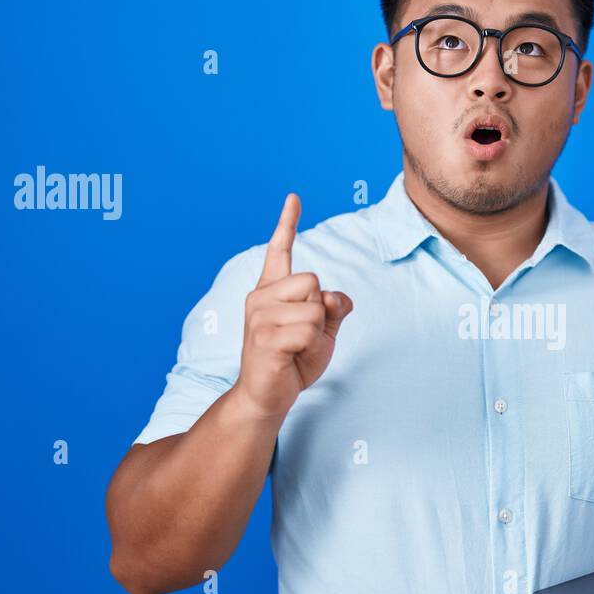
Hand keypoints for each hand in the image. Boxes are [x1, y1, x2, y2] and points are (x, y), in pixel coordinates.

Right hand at [233, 193, 353, 420]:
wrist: (267, 396)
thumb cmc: (293, 361)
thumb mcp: (322, 332)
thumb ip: (332, 309)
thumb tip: (333, 296)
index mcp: (271, 291)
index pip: (279, 250)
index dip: (287, 223)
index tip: (294, 198)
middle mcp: (260, 297)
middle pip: (313, 282)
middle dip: (320, 311)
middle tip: (303, 336)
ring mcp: (259, 316)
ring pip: (314, 308)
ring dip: (317, 333)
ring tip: (297, 349)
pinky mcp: (264, 336)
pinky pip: (309, 330)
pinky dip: (312, 346)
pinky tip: (293, 357)